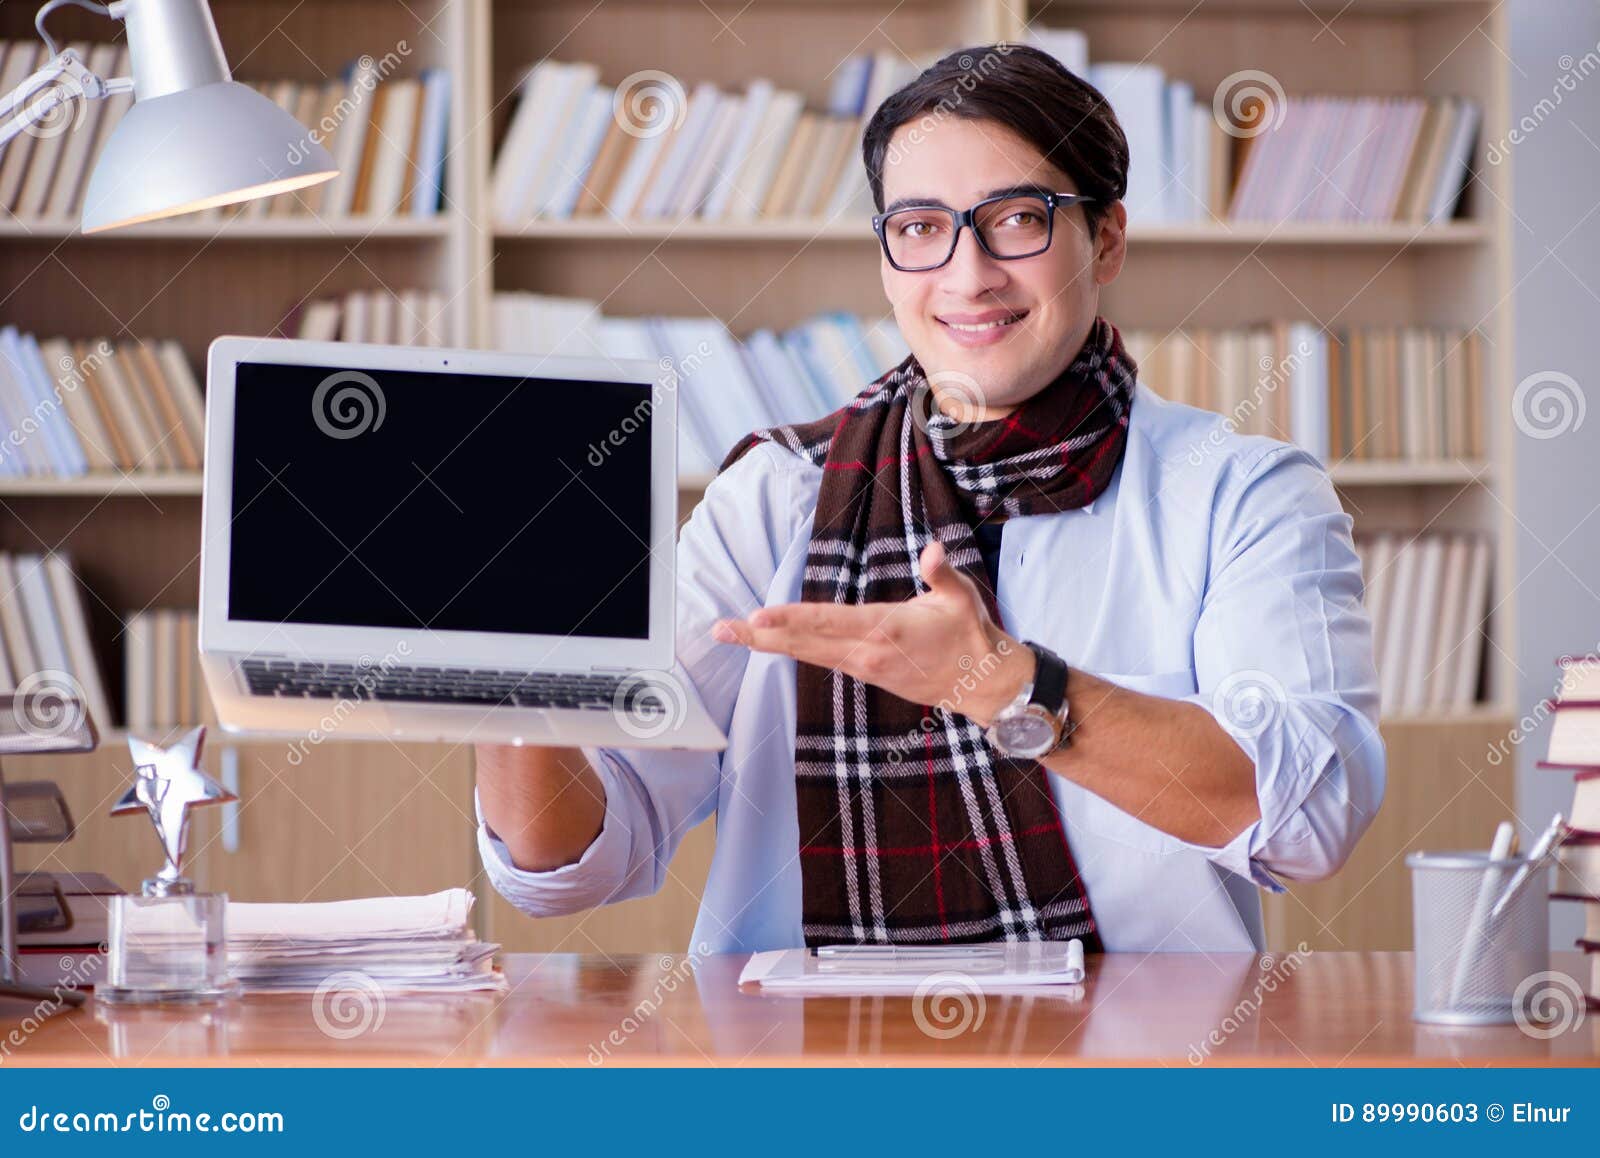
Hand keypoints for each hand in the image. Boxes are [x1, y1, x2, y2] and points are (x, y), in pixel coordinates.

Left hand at [710, 540, 1034, 727]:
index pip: (828, 621)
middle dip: (760, 636)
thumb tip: (933, 551)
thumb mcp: (961, 599)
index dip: (791, 618)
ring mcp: (862, 665)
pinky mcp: (864, 672)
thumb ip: (942, 573)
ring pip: (806, 653)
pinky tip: (766, 642)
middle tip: (722, 629)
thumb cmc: (970, 635)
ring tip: (730, 633)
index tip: (759, 615)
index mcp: (885, 628)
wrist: (981, 684)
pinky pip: (818, 659)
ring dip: (766, 644)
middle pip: (804, 643)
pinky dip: (789, 649)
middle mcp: (866, 652)